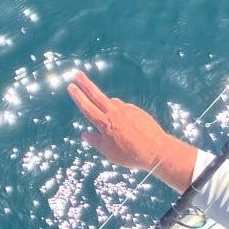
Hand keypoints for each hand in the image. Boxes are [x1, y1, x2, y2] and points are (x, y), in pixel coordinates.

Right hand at [67, 71, 194, 188]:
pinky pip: (124, 108)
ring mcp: (127, 109)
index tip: (71, 86)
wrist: (158, 150)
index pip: (87, 107)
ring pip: (111, 102)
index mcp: (104, 123)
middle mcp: (114, 112)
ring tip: (110, 120)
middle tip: (77, 74)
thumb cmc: (131, 155)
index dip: (78, 96)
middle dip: (85, 83)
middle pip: (96, 94)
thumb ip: (95, 142)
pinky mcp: (137, 110)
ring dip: (105, 104)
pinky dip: (120, 112)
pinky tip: (126, 125)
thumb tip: (84, 134)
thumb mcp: (109, 153)